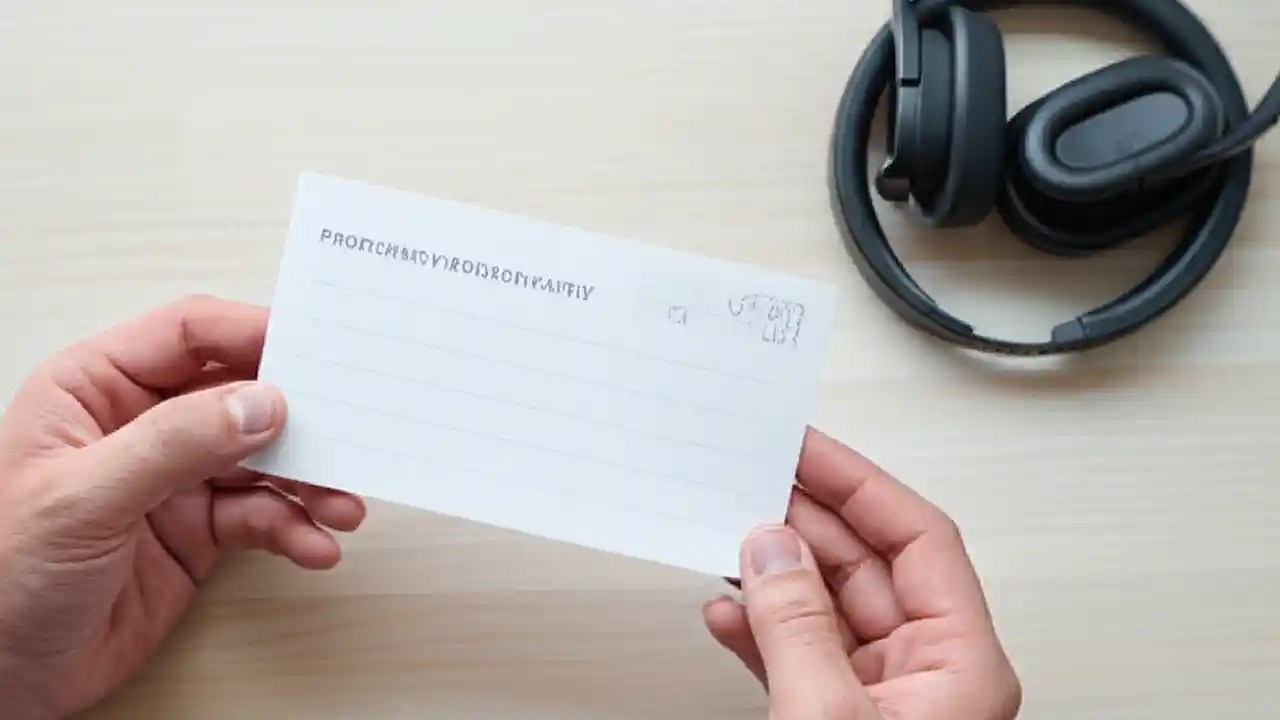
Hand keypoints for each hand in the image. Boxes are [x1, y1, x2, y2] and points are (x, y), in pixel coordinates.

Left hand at [0, 296, 365, 718]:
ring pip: (261, 459)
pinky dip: (294, 529)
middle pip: (239, 395)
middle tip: (346, 434)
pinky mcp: (197, 532)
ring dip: (307, 481)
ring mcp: (172, 480)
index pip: (186, 336)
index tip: (311, 352)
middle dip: (298, 418)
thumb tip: (259, 404)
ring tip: (339, 505)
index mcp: (94, 390)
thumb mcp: (84, 499)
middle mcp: (139, 426)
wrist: (3, 680)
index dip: (251, 334)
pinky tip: (312, 545)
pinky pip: (260, 516)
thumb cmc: (3, 577)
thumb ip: (175, 444)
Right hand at [703, 429, 1020, 718]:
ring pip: (825, 609)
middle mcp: (930, 676)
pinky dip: (759, 632)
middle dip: (802, 524)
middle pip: (867, 565)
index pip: (919, 539)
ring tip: (727, 539)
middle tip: (749, 485)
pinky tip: (727, 611)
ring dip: (772, 578)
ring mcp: (882, 701)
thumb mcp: (828, 715)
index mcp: (962, 665)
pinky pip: (799, 657)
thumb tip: (771, 550)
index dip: (857, 484)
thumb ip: (797, 627)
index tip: (803, 448)